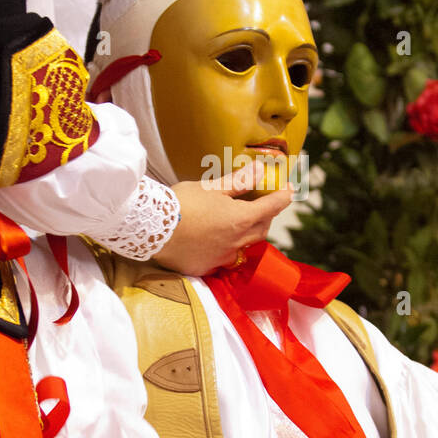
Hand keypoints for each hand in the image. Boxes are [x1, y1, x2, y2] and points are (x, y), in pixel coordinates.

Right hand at [153, 161, 291, 276]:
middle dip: (266, 216)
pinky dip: (226, 246)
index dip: (283, 196)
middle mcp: (236, 242)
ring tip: (239, 221)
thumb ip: (239, 181)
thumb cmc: (181, 203)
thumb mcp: (211, 187)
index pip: (272, 207)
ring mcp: (222, 257)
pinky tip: (215, 238)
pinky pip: (224, 257)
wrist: (149, 228)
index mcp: (241, 219)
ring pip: (245, 245)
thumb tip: (262, 170)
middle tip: (262, 203)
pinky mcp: (206, 267)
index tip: (289, 188)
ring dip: (248, 233)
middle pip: (262, 229)